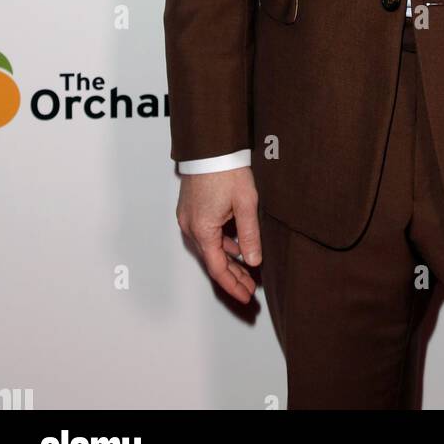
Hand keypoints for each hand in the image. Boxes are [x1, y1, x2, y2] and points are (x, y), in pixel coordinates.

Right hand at [176, 166, 261, 303]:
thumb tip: (255, 262)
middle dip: (232, 276)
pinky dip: (221, 245)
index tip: (246, 297)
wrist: (209, 146)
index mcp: (202, 230)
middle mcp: (190, 228)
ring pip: (209, 248)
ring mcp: (189, 219)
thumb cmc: (227, 170)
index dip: (233, 285)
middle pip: (212, 261)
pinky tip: (236, 247)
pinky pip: (206, 235)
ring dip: (228, 261)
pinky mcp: (191, 210)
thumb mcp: (246, 203)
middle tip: (250, 288)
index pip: (218, 269)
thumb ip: (250, 234)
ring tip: (248, 270)